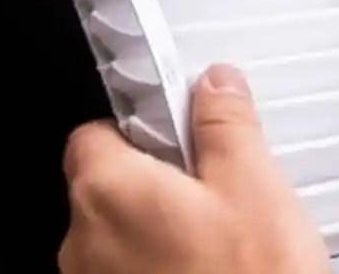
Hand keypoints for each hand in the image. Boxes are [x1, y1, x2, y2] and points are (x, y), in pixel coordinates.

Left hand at [59, 64, 330, 273]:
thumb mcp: (253, 186)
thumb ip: (225, 125)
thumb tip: (214, 84)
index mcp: (109, 190)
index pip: (94, 133)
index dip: (139, 127)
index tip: (180, 130)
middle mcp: (84, 241)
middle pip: (106, 186)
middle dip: (156, 182)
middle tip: (216, 187)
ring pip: (120, 237)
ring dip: (159, 231)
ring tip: (222, 239)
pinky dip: (160, 269)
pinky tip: (211, 273)